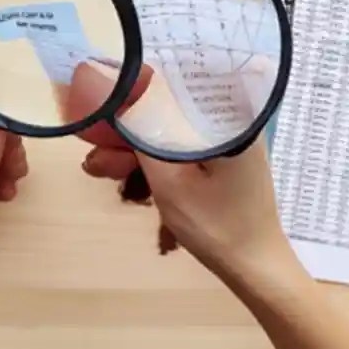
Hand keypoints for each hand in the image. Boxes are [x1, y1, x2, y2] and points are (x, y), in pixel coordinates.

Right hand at [68, 61, 293, 279]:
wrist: (255, 267)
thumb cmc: (217, 225)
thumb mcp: (170, 182)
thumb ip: (143, 135)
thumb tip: (115, 96)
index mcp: (228, 114)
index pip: (171, 81)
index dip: (128, 91)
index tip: (96, 108)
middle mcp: (232, 117)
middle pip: (168, 107)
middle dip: (125, 128)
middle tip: (93, 155)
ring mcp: (229, 138)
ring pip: (171, 128)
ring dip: (134, 146)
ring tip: (101, 169)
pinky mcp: (224, 156)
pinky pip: (182, 144)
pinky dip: (155, 156)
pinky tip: (126, 174)